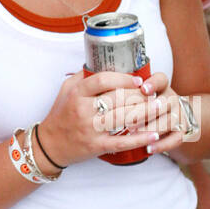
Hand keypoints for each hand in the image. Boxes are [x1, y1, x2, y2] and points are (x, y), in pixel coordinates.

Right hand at [37, 69, 181, 167]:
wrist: (50, 145)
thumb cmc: (61, 115)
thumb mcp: (66, 90)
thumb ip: (84, 76)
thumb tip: (103, 62)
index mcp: (77, 93)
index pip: (102, 80)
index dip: (123, 78)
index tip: (138, 80)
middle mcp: (83, 110)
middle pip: (117, 98)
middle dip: (140, 95)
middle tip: (153, 93)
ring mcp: (90, 129)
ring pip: (123, 118)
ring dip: (145, 113)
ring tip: (159, 107)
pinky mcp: (96, 146)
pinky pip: (122, 142)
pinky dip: (140, 139)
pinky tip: (154, 135)